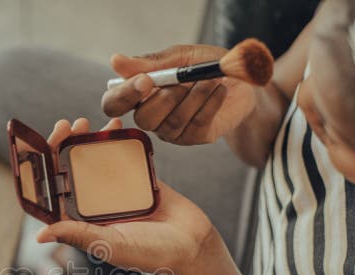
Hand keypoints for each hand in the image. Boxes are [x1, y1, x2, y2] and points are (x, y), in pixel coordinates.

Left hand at [36, 118, 216, 274]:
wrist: (194, 246)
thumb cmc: (151, 254)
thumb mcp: (111, 245)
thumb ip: (79, 235)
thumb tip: (41, 235)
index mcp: (83, 221)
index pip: (56, 193)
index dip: (47, 170)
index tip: (46, 149)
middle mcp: (96, 204)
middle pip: (73, 170)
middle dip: (66, 146)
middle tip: (68, 126)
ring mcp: (117, 189)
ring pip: (96, 159)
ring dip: (89, 139)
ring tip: (86, 123)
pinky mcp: (139, 178)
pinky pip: (124, 155)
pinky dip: (118, 139)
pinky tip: (116, 125)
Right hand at [101, 45, 256, 144]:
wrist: (240, 80)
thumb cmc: (204, 65)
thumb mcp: (179, 56)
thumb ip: (150, 63)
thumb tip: (115, 61)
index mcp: (139, 93)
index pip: (113, 104)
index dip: (124, 96)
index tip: (146, 80)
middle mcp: (150, 116)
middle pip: (142, 119)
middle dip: (166, 98)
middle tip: (185, 79)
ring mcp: (171, 130)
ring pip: (172, 121)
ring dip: (194, 95)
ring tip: (211, 79)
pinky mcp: (193, 137)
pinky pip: (196, 124)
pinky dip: (210, 102)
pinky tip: (219, 90)